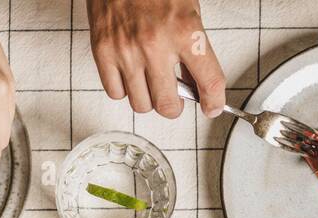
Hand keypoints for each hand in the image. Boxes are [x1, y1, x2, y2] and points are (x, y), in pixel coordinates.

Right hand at [87, 0, 224, 118]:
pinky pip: (116, 93)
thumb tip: (196, 85)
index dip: (214, 102)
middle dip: (174, 107)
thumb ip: (194, 49)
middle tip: (175, 99)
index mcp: (184, 30)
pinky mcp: (103, 53)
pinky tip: (130, 74)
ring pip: (141, 105)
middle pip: (168, 106)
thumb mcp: (188, 11)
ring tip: (150, 83)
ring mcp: (126, 52)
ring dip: (148, 99)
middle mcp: (155, 45)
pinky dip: (124, 89)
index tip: (212, 107)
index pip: (209, 81)